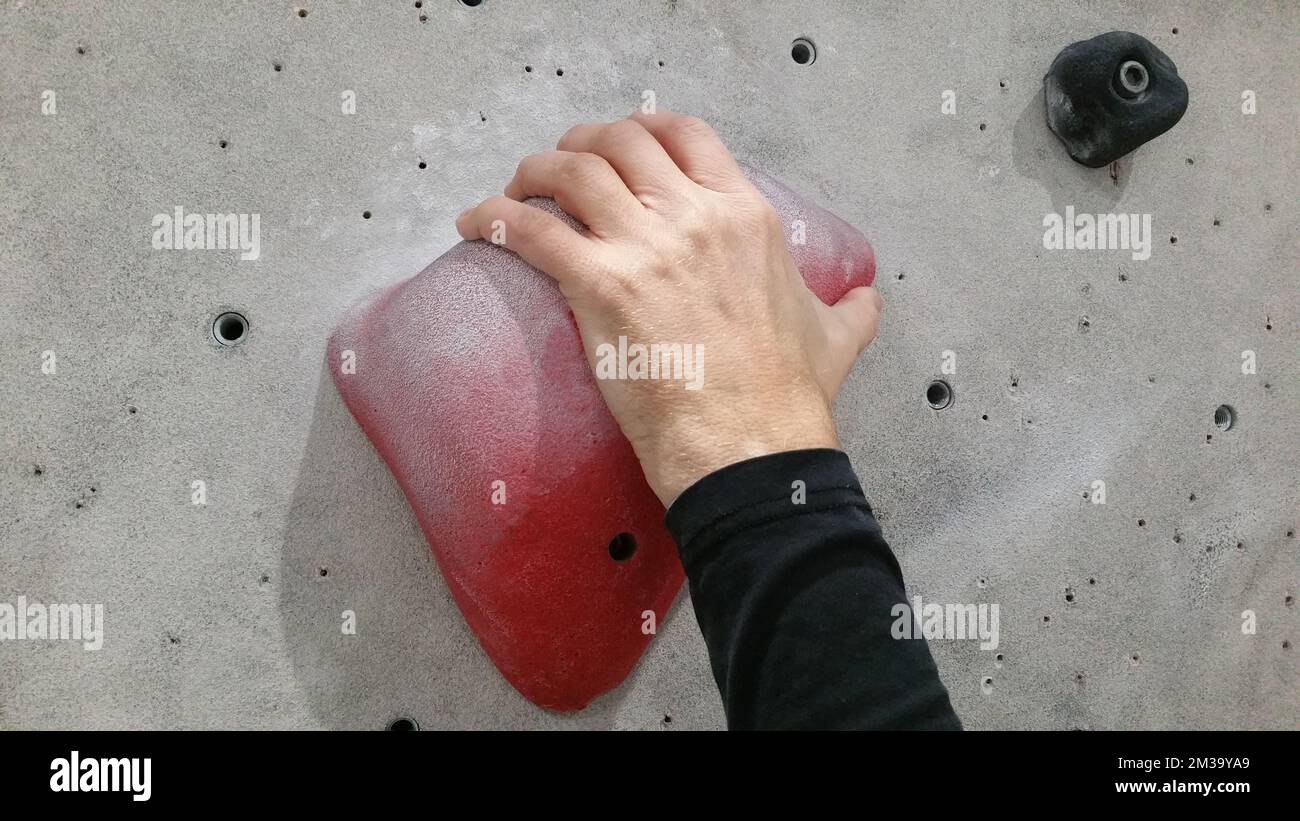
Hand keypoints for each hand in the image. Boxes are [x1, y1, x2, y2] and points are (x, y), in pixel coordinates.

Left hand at [456, 111, 882, 506]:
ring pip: (569, 172)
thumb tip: (868, 301)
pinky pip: (530, 231)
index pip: (684, 135)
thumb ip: (849, 309)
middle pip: (617, 141)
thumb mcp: (835, 337)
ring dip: (531, 171)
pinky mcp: (601, 289)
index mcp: (743, 216)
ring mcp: (646, 248)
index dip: (640, 127)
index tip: (616, 142)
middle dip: (578, 143)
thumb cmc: (788, 398)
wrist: (753, 449)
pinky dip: (494, 218)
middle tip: (555, 169)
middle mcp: (694, 217)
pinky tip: (475, 224)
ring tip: (513, 190)